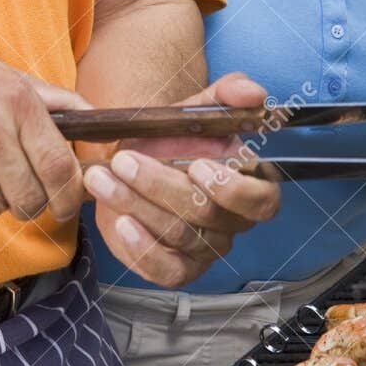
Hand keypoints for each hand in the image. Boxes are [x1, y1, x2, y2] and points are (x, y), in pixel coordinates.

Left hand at [83, 72, 281, 286]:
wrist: (133, 158)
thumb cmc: (173, 137)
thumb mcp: (197, 108)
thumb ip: (228, 93)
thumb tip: (253, 93)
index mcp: (252, 185)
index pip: (263, 201)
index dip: (234, 189)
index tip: (197, 165)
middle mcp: (233, 223)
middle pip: (206, 215)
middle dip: (160, 185)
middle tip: (123, 159)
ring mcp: (207, 250)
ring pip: (178, 234)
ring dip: (135, 204)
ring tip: (102, 177)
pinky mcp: (177, 268)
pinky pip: (166, 271)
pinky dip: (142, 249)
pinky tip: (120, 222)